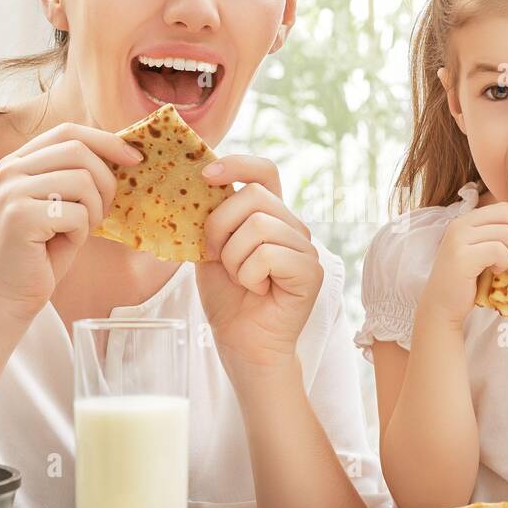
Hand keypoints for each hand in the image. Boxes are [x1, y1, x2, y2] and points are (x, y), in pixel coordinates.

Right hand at [0, 123, 141, 323]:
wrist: (11, 294)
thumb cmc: (43, 250)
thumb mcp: (63, 204)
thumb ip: (79, 174)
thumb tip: (126, 152)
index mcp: (17, 161)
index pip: (68, 132)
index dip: (106, 140)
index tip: (134, 158)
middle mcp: (8, 170)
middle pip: (78, 151)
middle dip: (106, 181)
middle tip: (103, 211)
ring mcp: (10, 191)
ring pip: (82, 181)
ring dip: (94, 211)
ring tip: (78, 230)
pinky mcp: (19, 216)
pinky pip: (76, 213)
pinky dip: (82, 232)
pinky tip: (64, 243)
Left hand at [194, 155, 321, 376]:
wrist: (242, 343)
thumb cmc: (228, 298)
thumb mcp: (209, 251)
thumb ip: (210, 219)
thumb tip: (197, 185)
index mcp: (270, 216)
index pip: (263, 171)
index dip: (237, 164)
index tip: (206, 175)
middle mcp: (292, 226)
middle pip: (252, 197)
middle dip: (220, 227)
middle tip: (217, 258)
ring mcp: (305, 247)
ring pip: (258, 227)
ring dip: (234, 259)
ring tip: (241, 279)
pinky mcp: (311, 271)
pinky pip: (268, 255)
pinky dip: (249, 276)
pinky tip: (258, 290)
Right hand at [419, 203, 507, 328]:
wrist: (442, 307)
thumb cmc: (468, 281)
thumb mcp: (485, 251)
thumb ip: (500, 236)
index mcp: (467, 220)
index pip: (503, 207)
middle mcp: (460, 224)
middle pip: (507, 215)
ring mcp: (459, 239)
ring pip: (506, 234)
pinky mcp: (462, 256)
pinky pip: (498, 250)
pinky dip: (505, 262)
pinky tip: (497, 272)